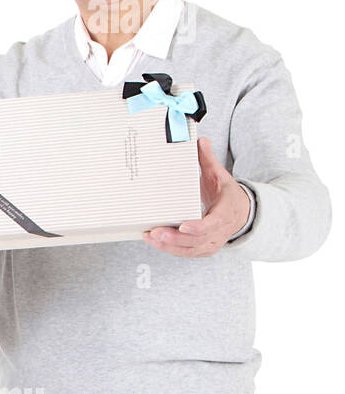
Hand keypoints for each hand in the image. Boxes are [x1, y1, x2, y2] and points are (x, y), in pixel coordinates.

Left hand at [144, 137, 250, 257]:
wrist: (242, 212)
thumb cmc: (227, 194)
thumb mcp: (220, 175)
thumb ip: (208, 160)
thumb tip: (201, 140)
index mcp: (225, 213)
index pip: (213, 224)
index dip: (198, 227)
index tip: (184, 226)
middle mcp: (220, 232)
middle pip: (197, 240)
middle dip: (176, 238)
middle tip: (156, 233)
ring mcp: (212, 242)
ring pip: (190, 250)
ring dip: (169, 246)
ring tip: (150, 237)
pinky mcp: (204, 248)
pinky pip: (187, 252)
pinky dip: (171, 249)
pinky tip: (155, 242)